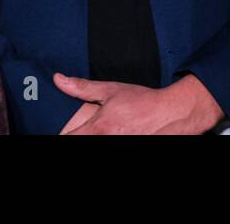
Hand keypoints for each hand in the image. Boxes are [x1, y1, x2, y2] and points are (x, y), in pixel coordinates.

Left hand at [53, 73, 222, 134]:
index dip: (64, 134)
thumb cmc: (142, 102)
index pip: (68, 139)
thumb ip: (82, 87)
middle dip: (82, 135)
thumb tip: (59, 80)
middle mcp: (105, 142)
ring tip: (107, 130)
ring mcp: (117, 148)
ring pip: (96, 146)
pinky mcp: (129, 150)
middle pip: (82, 143)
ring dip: (98, 138)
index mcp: (97, 129)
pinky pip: (112, 149)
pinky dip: (111, 139)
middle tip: (87, 128)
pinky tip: (118, 132)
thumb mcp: (110, 89)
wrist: (170, 114)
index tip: (65, 130)